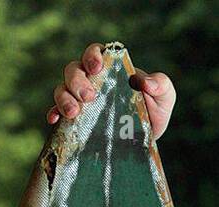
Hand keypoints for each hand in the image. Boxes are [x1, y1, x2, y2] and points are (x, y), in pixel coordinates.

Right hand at [47, 43, 175, 139]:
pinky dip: (54, 113)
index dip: (92, 56)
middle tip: (89, 97)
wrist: (146, 140)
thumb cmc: (154, 112)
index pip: (94, 53)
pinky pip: (58, 112)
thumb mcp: (164, 98)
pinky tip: (55, 120)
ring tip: (74, 112)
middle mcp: (90, 80)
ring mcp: (80, 99)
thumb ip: (161, 85)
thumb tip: (147, 82)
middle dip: (77, 81)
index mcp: (109, 69)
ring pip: (62, 89)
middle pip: (74, 70)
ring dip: (64, 98)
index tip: (96, 67)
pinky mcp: (76, 119)